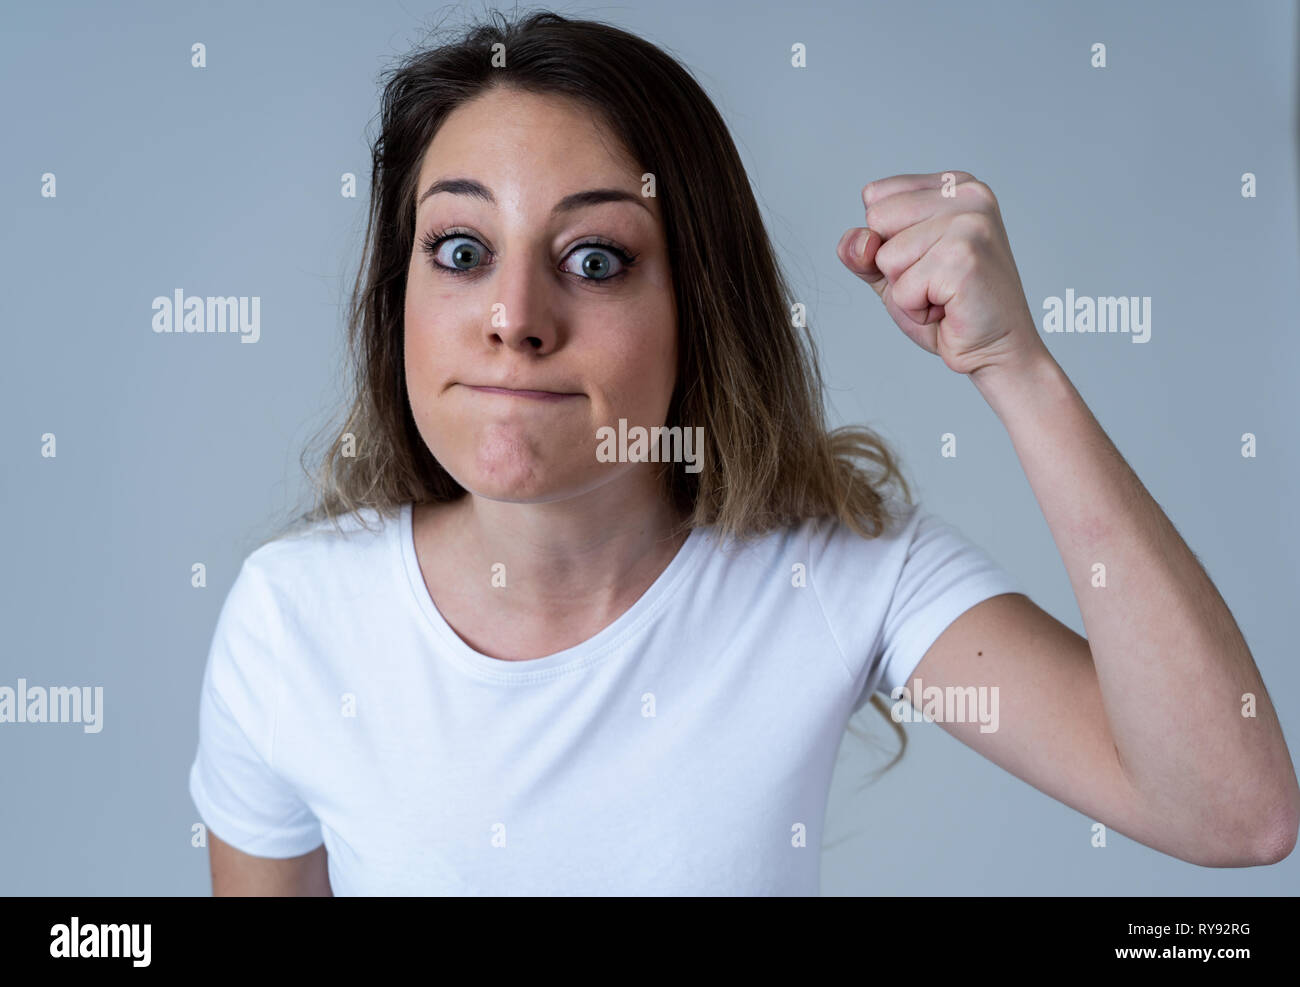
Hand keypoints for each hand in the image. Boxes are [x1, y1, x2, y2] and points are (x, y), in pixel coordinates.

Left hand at [837, 171, 1050, 378]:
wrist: (995, 348)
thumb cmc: (949, 308)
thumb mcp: (893, 271)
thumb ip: (863, 250)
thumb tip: (857, 240)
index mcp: (952, 185)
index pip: (875, 196)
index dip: (886, 239)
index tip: (927, 258)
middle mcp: (966, 194)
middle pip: (877, 219)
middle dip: (893, 264)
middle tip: (935, 280)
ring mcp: (969, 223)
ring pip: (886, 256)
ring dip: (905, 289)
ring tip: (943, 294)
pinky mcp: (964, 258)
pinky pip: (902, 289)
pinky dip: (916, 310)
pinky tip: (949, 307)